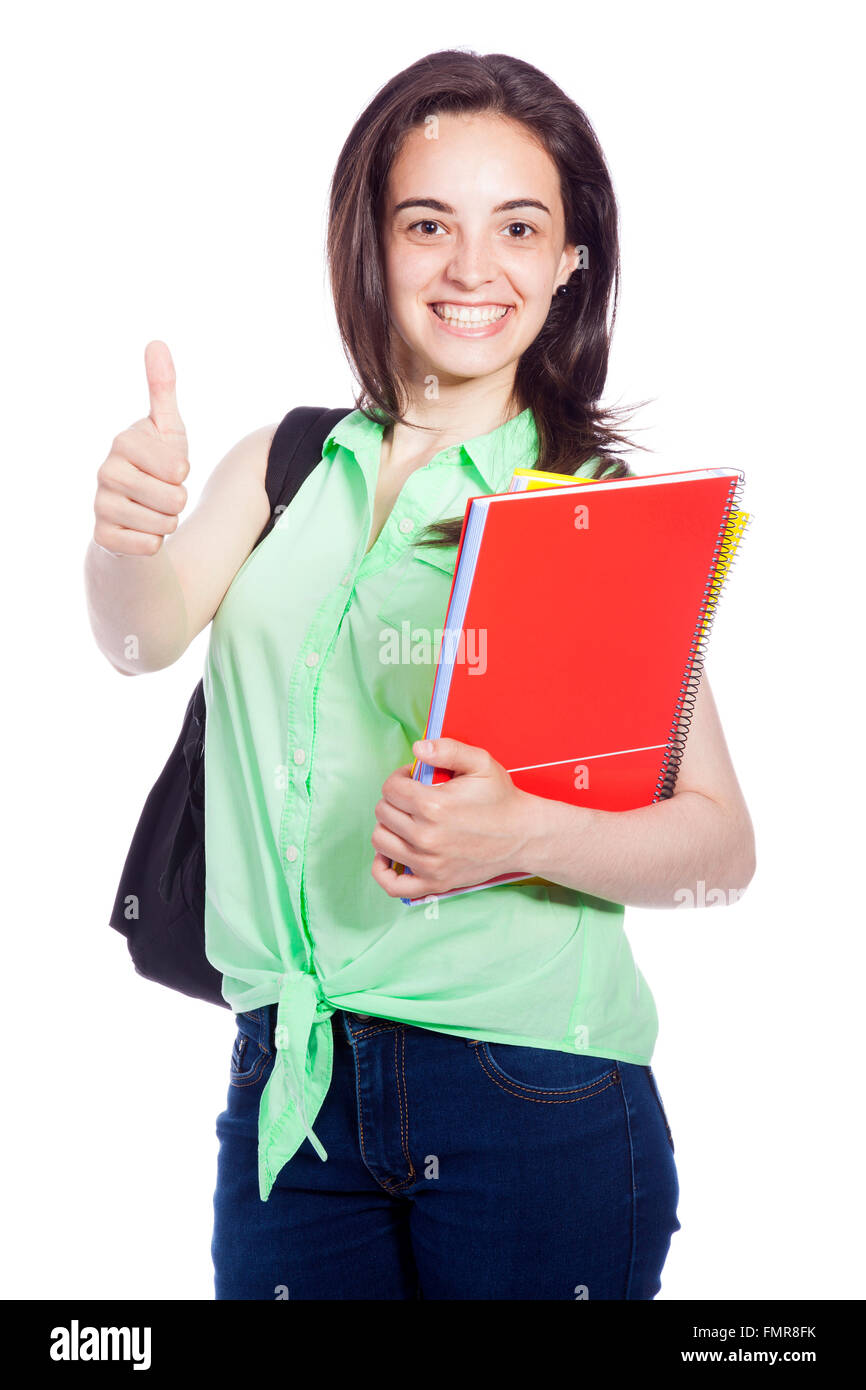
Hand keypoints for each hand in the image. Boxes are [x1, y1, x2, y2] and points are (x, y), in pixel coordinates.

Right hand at [93, 340, 189, 556]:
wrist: (134, 514)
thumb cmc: (156, 467)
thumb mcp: (167, 429)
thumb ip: (162, 389)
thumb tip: (156, 343)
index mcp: (123, 442)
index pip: (178, 466)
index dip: (183, 473)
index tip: (171, 469)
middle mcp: (106, 471)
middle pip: (173, 496)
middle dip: (179, 501)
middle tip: (163, 494)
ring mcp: (101, 505)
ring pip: (164, 523)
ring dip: (168, 521)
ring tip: (153, 511)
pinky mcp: (103, 536)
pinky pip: (149, 545)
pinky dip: (154, 542)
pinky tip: (141, 531)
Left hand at [370, 736, 533, 898]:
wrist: (523, 836)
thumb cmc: (500, 799)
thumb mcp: (481, 763)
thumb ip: (447, 749)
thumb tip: (418, 748)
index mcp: (433, 806)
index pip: (390, 789)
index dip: (399, 778)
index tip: (413, 779)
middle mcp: (426, 838)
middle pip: (383, 813)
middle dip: (395, 800)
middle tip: (414, 798)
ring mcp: (428, 864)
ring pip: (381, 841)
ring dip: (389, 826)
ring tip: (406, 820)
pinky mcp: (434, 883)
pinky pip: (393, 884)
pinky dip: (382, 870)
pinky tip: (389, 855)